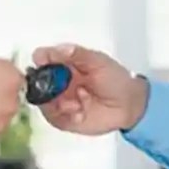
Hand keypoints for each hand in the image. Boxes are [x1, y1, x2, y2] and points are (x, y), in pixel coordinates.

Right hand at [31, 43, 147, 135]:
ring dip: (57, 103)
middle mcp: (59, 82)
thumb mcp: (99, 62)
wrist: (130, 105)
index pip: (45, 59)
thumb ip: (78, 55)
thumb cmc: (116, 80)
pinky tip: (80, 113)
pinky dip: (65, 116)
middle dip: (44, 86)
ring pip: (43, 101)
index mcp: (66, 64)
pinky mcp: (64, 119)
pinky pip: (54, 118)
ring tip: (77, 104)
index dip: (41, 60)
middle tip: (59, 89)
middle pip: (38, 81)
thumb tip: (57, 49)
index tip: (41, 60)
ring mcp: (60, 100)